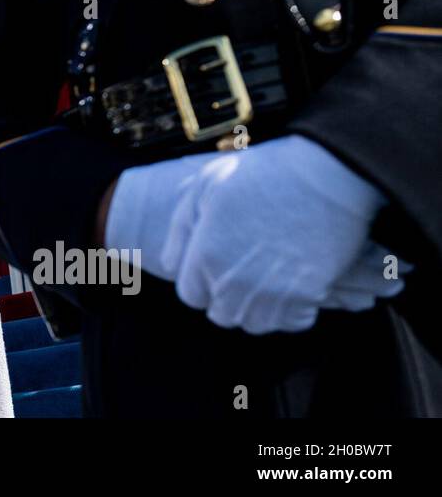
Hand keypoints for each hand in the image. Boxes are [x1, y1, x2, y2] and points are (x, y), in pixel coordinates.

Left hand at [167, 137, 398, 332]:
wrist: (327, 173)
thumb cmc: (262, 173)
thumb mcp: (206, 185)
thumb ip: (180, 227)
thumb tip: (169, 265)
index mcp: (206, 255)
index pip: (191, 295)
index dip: (200, 282)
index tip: (215, 266)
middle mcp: (234, 281)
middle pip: (221, 314)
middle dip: (226, 297)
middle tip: (242, 270)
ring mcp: (272, 292)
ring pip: (255, 324)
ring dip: (257, 308)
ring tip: (266, 278)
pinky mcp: (308, 296)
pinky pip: (292, 322)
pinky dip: (290, 311)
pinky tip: (292, 286)